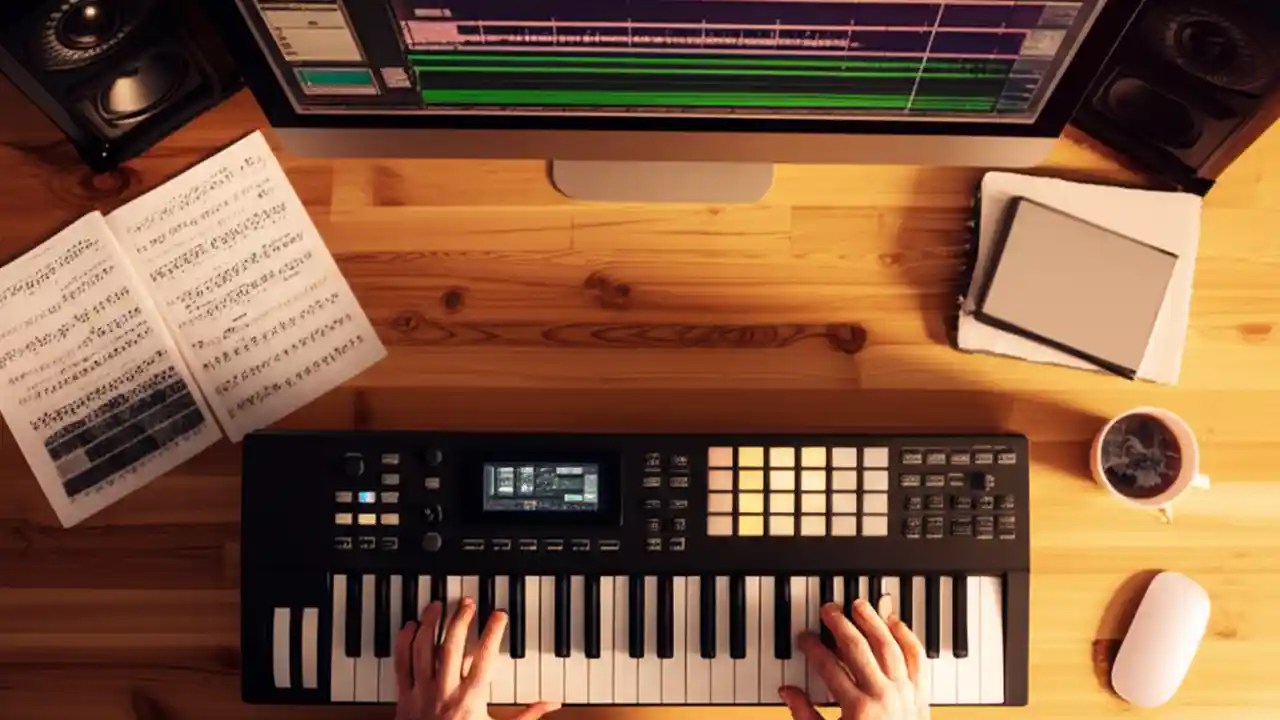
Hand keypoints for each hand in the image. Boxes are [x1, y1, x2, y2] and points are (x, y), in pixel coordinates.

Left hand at [394, 598, 559, 719]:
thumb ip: (527, 716)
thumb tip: (552, 704)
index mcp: (470, 701)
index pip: (484, 658)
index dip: (493, 633)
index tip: (499, 614)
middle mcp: (445, 693)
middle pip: (451, 647)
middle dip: (460, 619)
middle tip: (468, 602)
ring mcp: (422, 694)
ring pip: (423, 650)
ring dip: (430, 623)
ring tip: (437, 606)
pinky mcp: (404, 698)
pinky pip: (401, 664)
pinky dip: (403, 643)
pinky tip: (411, 627)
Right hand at [780, 598, 929, 719]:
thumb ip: (805, 716)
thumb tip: (788, 691)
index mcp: (857, 710)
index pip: (829, 667)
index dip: (813, 648)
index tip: (805, 638)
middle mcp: (883, 698)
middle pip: (859, 648)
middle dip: (841, 625)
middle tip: (828, 610)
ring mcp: (905, 696)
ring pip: (890, 647)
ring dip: (874, 622)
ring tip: (859, 606)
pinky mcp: (921, 698)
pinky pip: (916, 660)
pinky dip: (907, 638)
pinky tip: (895, 623)